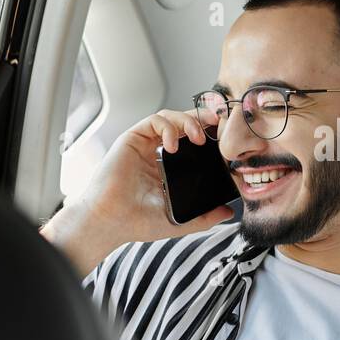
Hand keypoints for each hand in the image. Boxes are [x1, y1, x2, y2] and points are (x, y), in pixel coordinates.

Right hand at [41, 107, 233, 275]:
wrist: (111, 222)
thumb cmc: (137, 223)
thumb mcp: (179, 220)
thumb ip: (204, 217)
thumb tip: (228, 212)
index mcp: (166, 168)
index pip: (191, 142)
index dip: (208, 136)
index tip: (224, 141)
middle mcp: (155, 153)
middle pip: (182, 124)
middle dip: (202, 119)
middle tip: (219, 125)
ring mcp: (143, 145)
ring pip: (169, 117)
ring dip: (188, 121)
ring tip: (199, 137)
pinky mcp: (131, 139)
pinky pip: (153, 121)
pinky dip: (167, 127)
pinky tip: (173, 145)